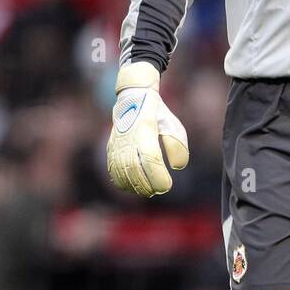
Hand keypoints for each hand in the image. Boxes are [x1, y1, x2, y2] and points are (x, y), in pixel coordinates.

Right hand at [107, 61, 188, 196]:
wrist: (134, 99)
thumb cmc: (158, 115)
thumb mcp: (173, 126)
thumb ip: (177, 146)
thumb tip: (177, 166)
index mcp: (146, 129)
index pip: (150, 159)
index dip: (158, 176)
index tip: (168, 184)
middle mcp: (129, 137)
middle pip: (135, 169)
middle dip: (148, 185)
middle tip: (160, 189)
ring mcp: (117, 143)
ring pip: (123, 172)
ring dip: (136, 186)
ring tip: (149, 190)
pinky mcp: (111, 149)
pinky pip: (113, 170)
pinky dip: (123, 182)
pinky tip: (134, 187)